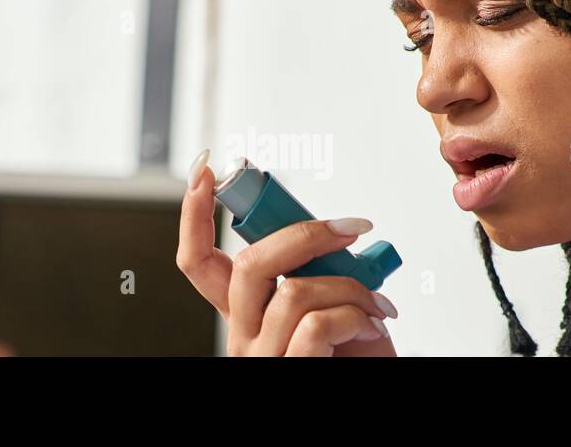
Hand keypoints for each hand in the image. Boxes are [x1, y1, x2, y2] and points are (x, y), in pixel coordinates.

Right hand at [176, 150, 397, 356]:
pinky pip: (316, 327)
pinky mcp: (289, 375)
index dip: (193, 215)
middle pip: (246, 266)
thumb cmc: (356, 360)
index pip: (197, 262)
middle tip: (349, 228)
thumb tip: (327, 233)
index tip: (206, 170)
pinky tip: (372, 325)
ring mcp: (262, 359)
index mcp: (246, 313)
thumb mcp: (329, 305)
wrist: (377, 400)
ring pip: (292, 293)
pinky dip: (355, 316)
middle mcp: (243, 336)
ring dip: (350, 287)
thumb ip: (315, 271)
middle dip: (304, 234)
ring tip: (377, 303)